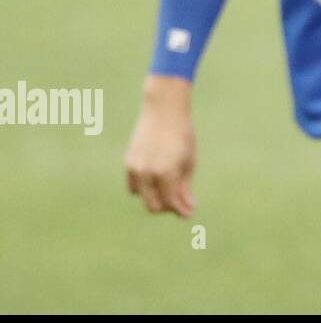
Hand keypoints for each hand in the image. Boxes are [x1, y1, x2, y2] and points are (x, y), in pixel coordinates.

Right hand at [124, 75, 195, 216]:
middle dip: (168, 207)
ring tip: (170, 186)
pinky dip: (145, 187)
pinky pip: (134, 186)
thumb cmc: (182, 134)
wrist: (163, 110)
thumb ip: (185, 187)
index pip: (170, 202)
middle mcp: (147, 172)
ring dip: (156, 197)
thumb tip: (187, 210)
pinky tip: (157, 178)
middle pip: (154, 206)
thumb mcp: (189, 161)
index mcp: (166, 172)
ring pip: (143, 197)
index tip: (189, 212)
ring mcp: (135, 168)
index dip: (181, 210)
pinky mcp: (128, 163)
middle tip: (180, 201)